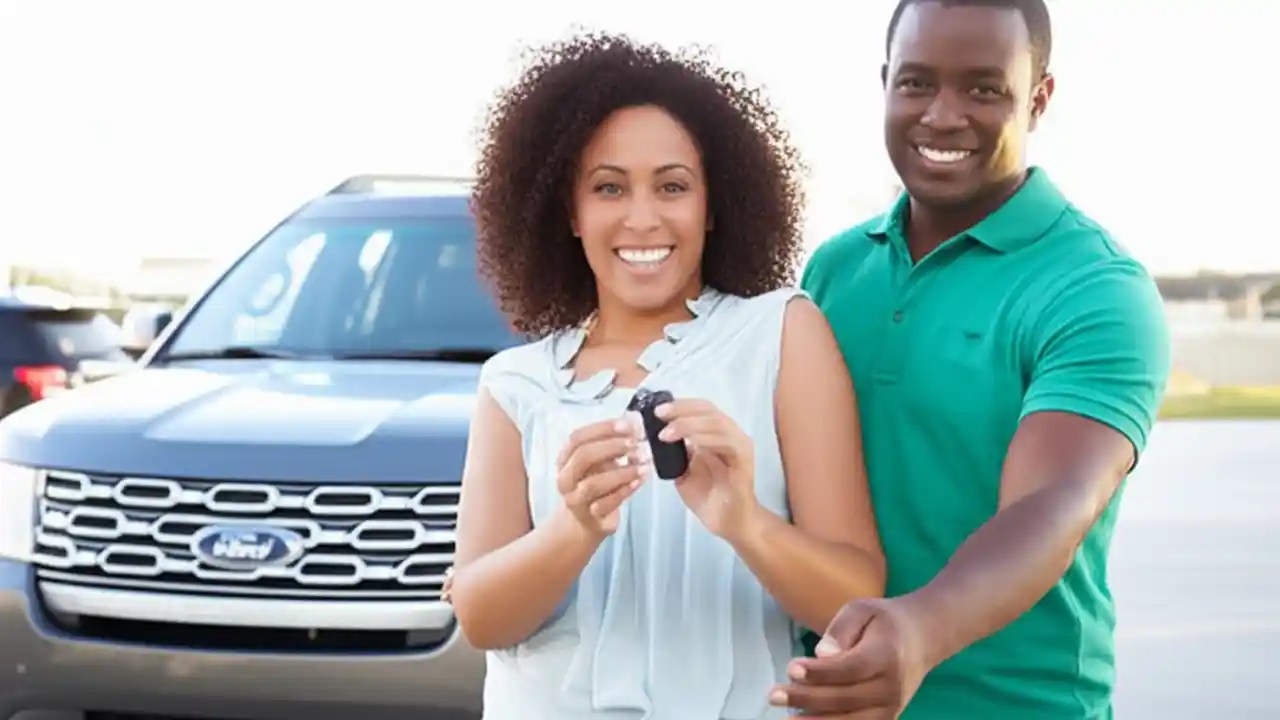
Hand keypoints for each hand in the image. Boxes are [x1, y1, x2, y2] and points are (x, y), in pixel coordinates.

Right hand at [556, 417, 649, 539]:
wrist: (585, 522)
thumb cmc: (594, 484)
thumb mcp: (598, 462)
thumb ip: (611, 444)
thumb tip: (634, 422)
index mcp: (565, 459)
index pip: (578, 438)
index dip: (603, 429)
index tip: (627, 425)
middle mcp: (566, 479)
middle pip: (583, 457)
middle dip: (612, 447)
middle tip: (636, 443)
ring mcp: (576, 500)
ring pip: (594, 483)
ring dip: (622, 471)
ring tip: (643, 464)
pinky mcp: (591, 518)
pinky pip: (607, 504)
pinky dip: (624, 490)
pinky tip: (639, 481)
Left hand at [653, 398, 757, 539]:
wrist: (726, 521)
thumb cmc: (707, 496)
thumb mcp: (683, 469)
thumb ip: (676, 452)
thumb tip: (656, 435)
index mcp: (716, 433)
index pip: (700, 409)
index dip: (679, 405)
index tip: (657, 410)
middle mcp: (731, 434)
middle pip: (708, 410)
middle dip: (681, 410)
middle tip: (659, 415)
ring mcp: (740, 445)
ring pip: (717, 422)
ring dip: (689, 425)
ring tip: (666, 435)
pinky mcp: (744, 460)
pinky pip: (727, 442)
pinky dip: (706, 439)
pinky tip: (690, 444)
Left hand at [770, 597, 932, 717]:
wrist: (922, 639)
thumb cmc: (884, 621)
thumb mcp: (862, 609)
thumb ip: (841, 629)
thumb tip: (821, 654)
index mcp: (886, 654)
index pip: (850, 668)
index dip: (820, 672)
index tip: (791, 669)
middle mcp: (891, 686)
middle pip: (845, 697)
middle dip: (806, 698)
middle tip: (774, 695)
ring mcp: (891, 707)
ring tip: (787, 718)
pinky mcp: (886, 718)